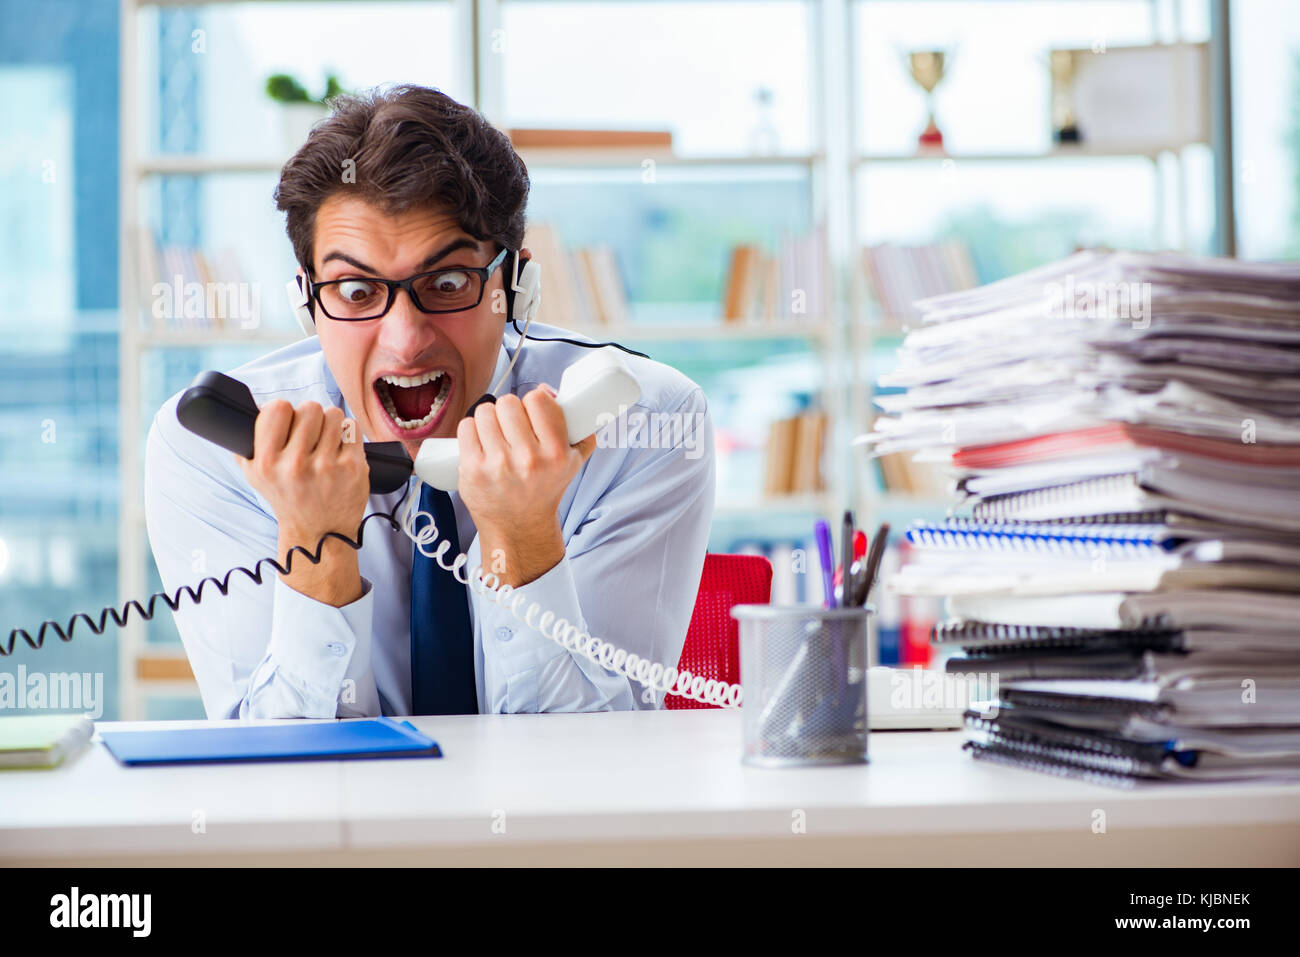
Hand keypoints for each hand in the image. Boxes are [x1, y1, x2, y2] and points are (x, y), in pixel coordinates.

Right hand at [234, 401, 368, 605]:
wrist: (319, 532)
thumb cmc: (288, 497)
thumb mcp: (255, 475)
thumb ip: (248, 441)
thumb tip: (254, 405)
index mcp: (267, 463)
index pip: (277, 408)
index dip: (285, 411)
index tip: (288, 422)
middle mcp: (295, 465)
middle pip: (309, 407)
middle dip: (311, 417)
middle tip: (310, 435)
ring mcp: (326, 467)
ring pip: (334, 414)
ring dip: (331, 424)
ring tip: (326, 443)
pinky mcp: (353, 468)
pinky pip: (353, 428)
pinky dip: (348, 435)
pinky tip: (341, 451)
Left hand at [456, 385, 596, 586]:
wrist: (519, 527)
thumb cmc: (544, 490)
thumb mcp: (574, 464)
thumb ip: (581, 430)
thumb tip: (561, 395)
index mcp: (556, 453)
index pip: (538, 399)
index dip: (533, 401)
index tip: (531, 412)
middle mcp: (528, 459)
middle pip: (508, 403)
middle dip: (509, 410)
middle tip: (511, 425)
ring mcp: (498, 465)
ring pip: (485, 411)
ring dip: (489, 419)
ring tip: (495, 434)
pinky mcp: (473, 470)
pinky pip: (466, 427)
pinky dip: (471, 430)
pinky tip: (481, 442)